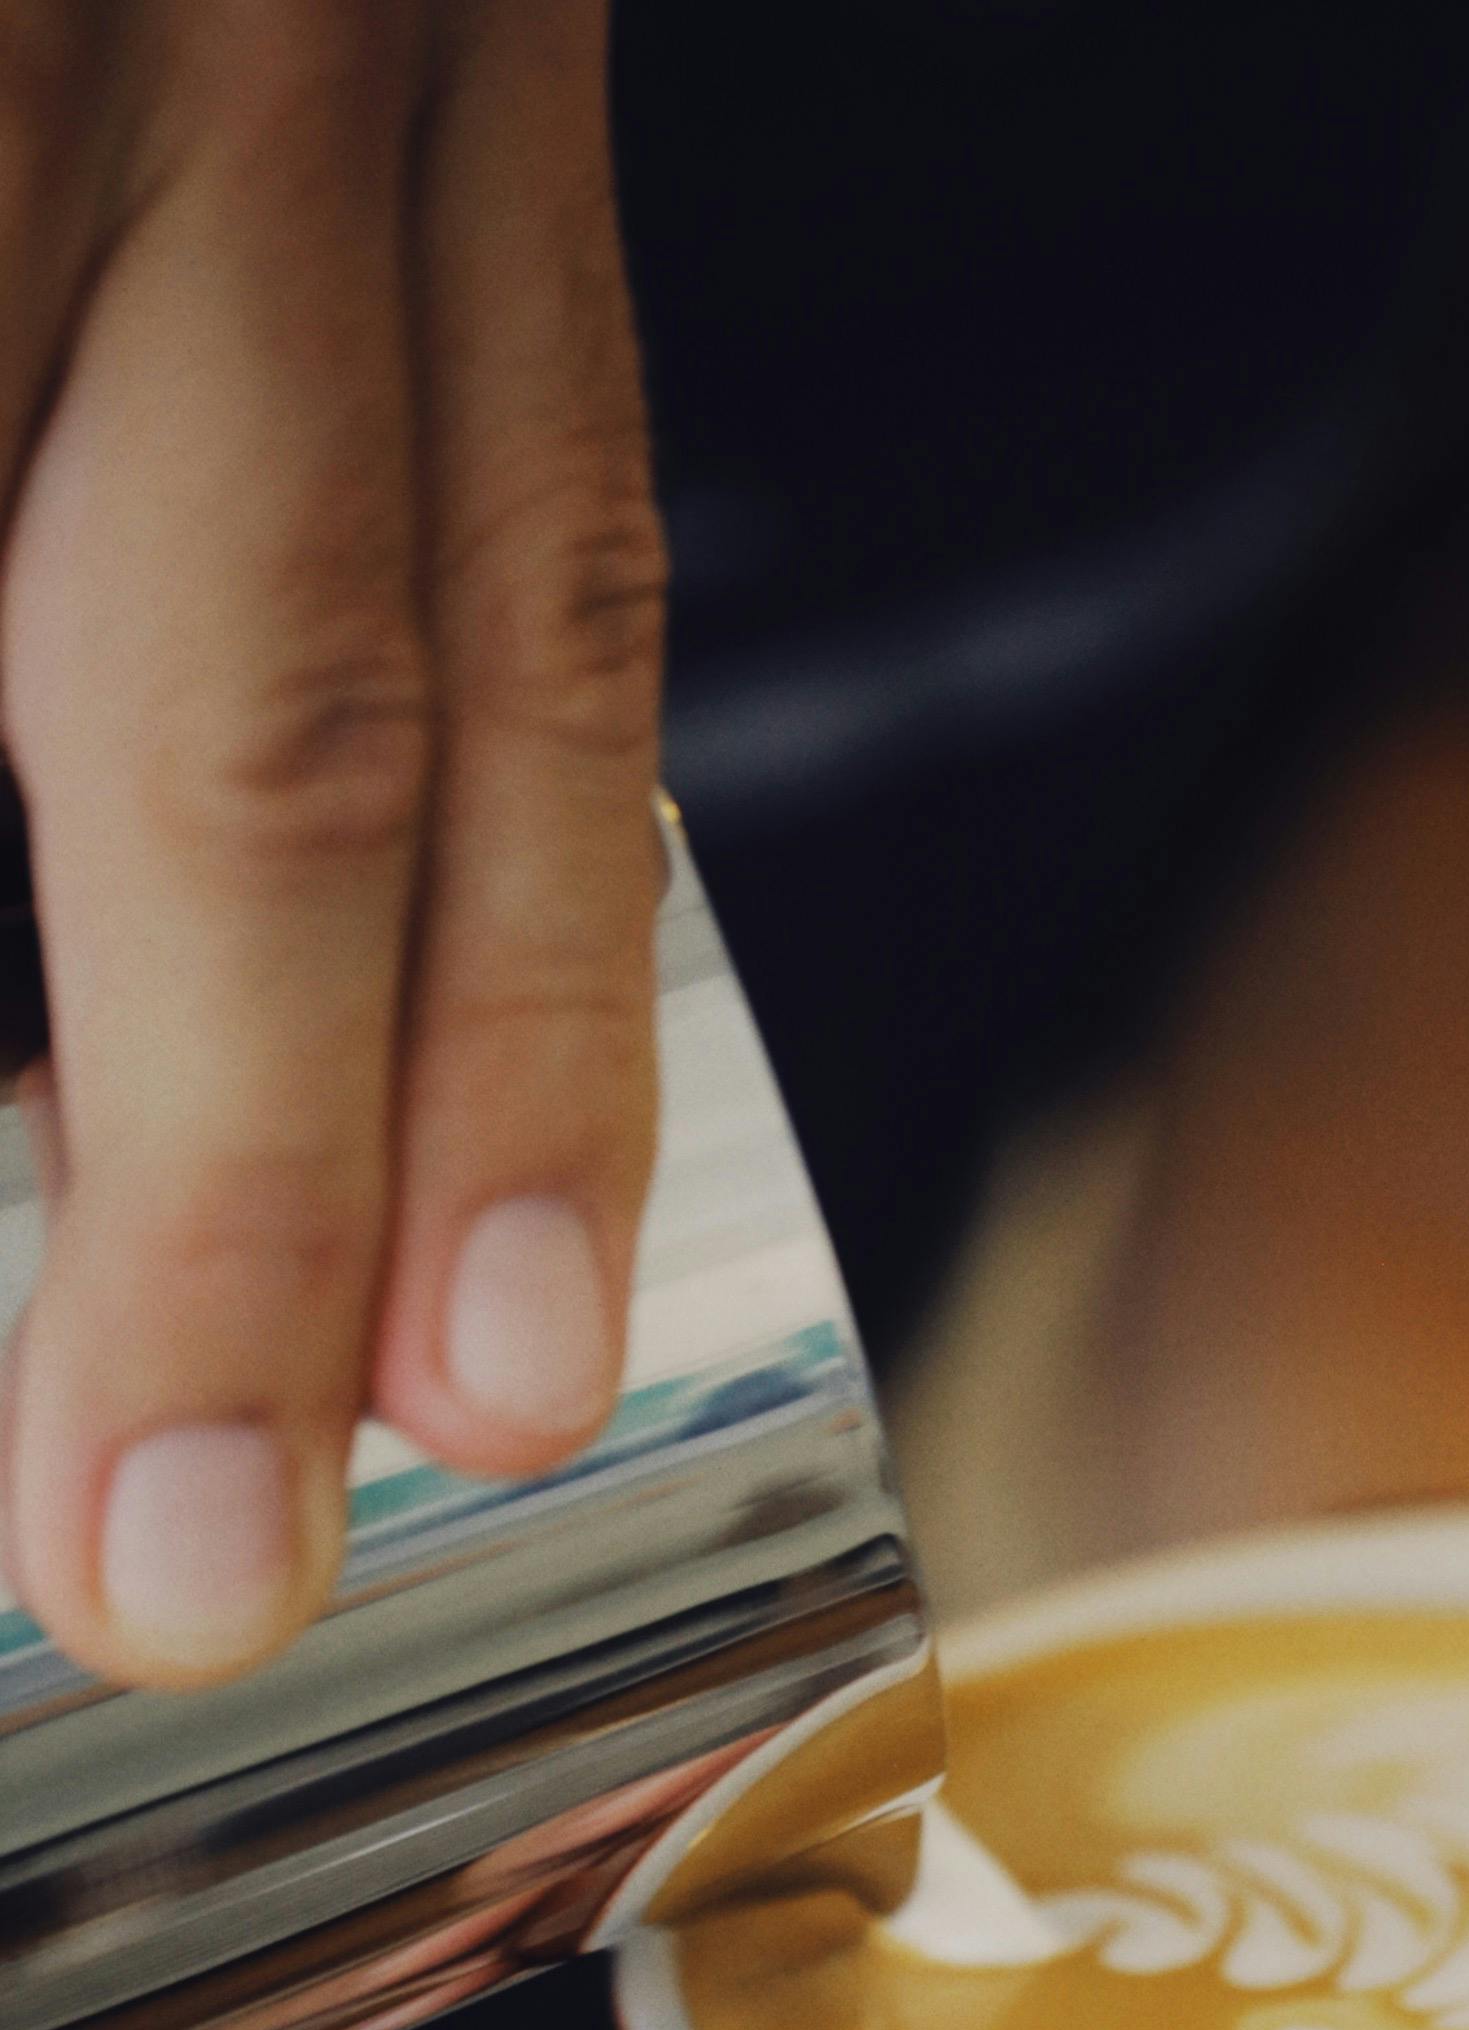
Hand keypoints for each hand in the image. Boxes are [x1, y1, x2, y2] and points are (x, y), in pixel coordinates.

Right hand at [0, 3, 661, 1683]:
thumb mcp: (294, 18)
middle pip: (263, 654)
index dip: (489, 1034)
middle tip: (200, 1551)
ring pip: (71, 574)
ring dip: (76, 1031)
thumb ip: (276, 346)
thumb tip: (167, 858)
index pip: (516, 606)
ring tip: (67, 1413)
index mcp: (406, 22)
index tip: (475, 1389)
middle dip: (250, 1139)